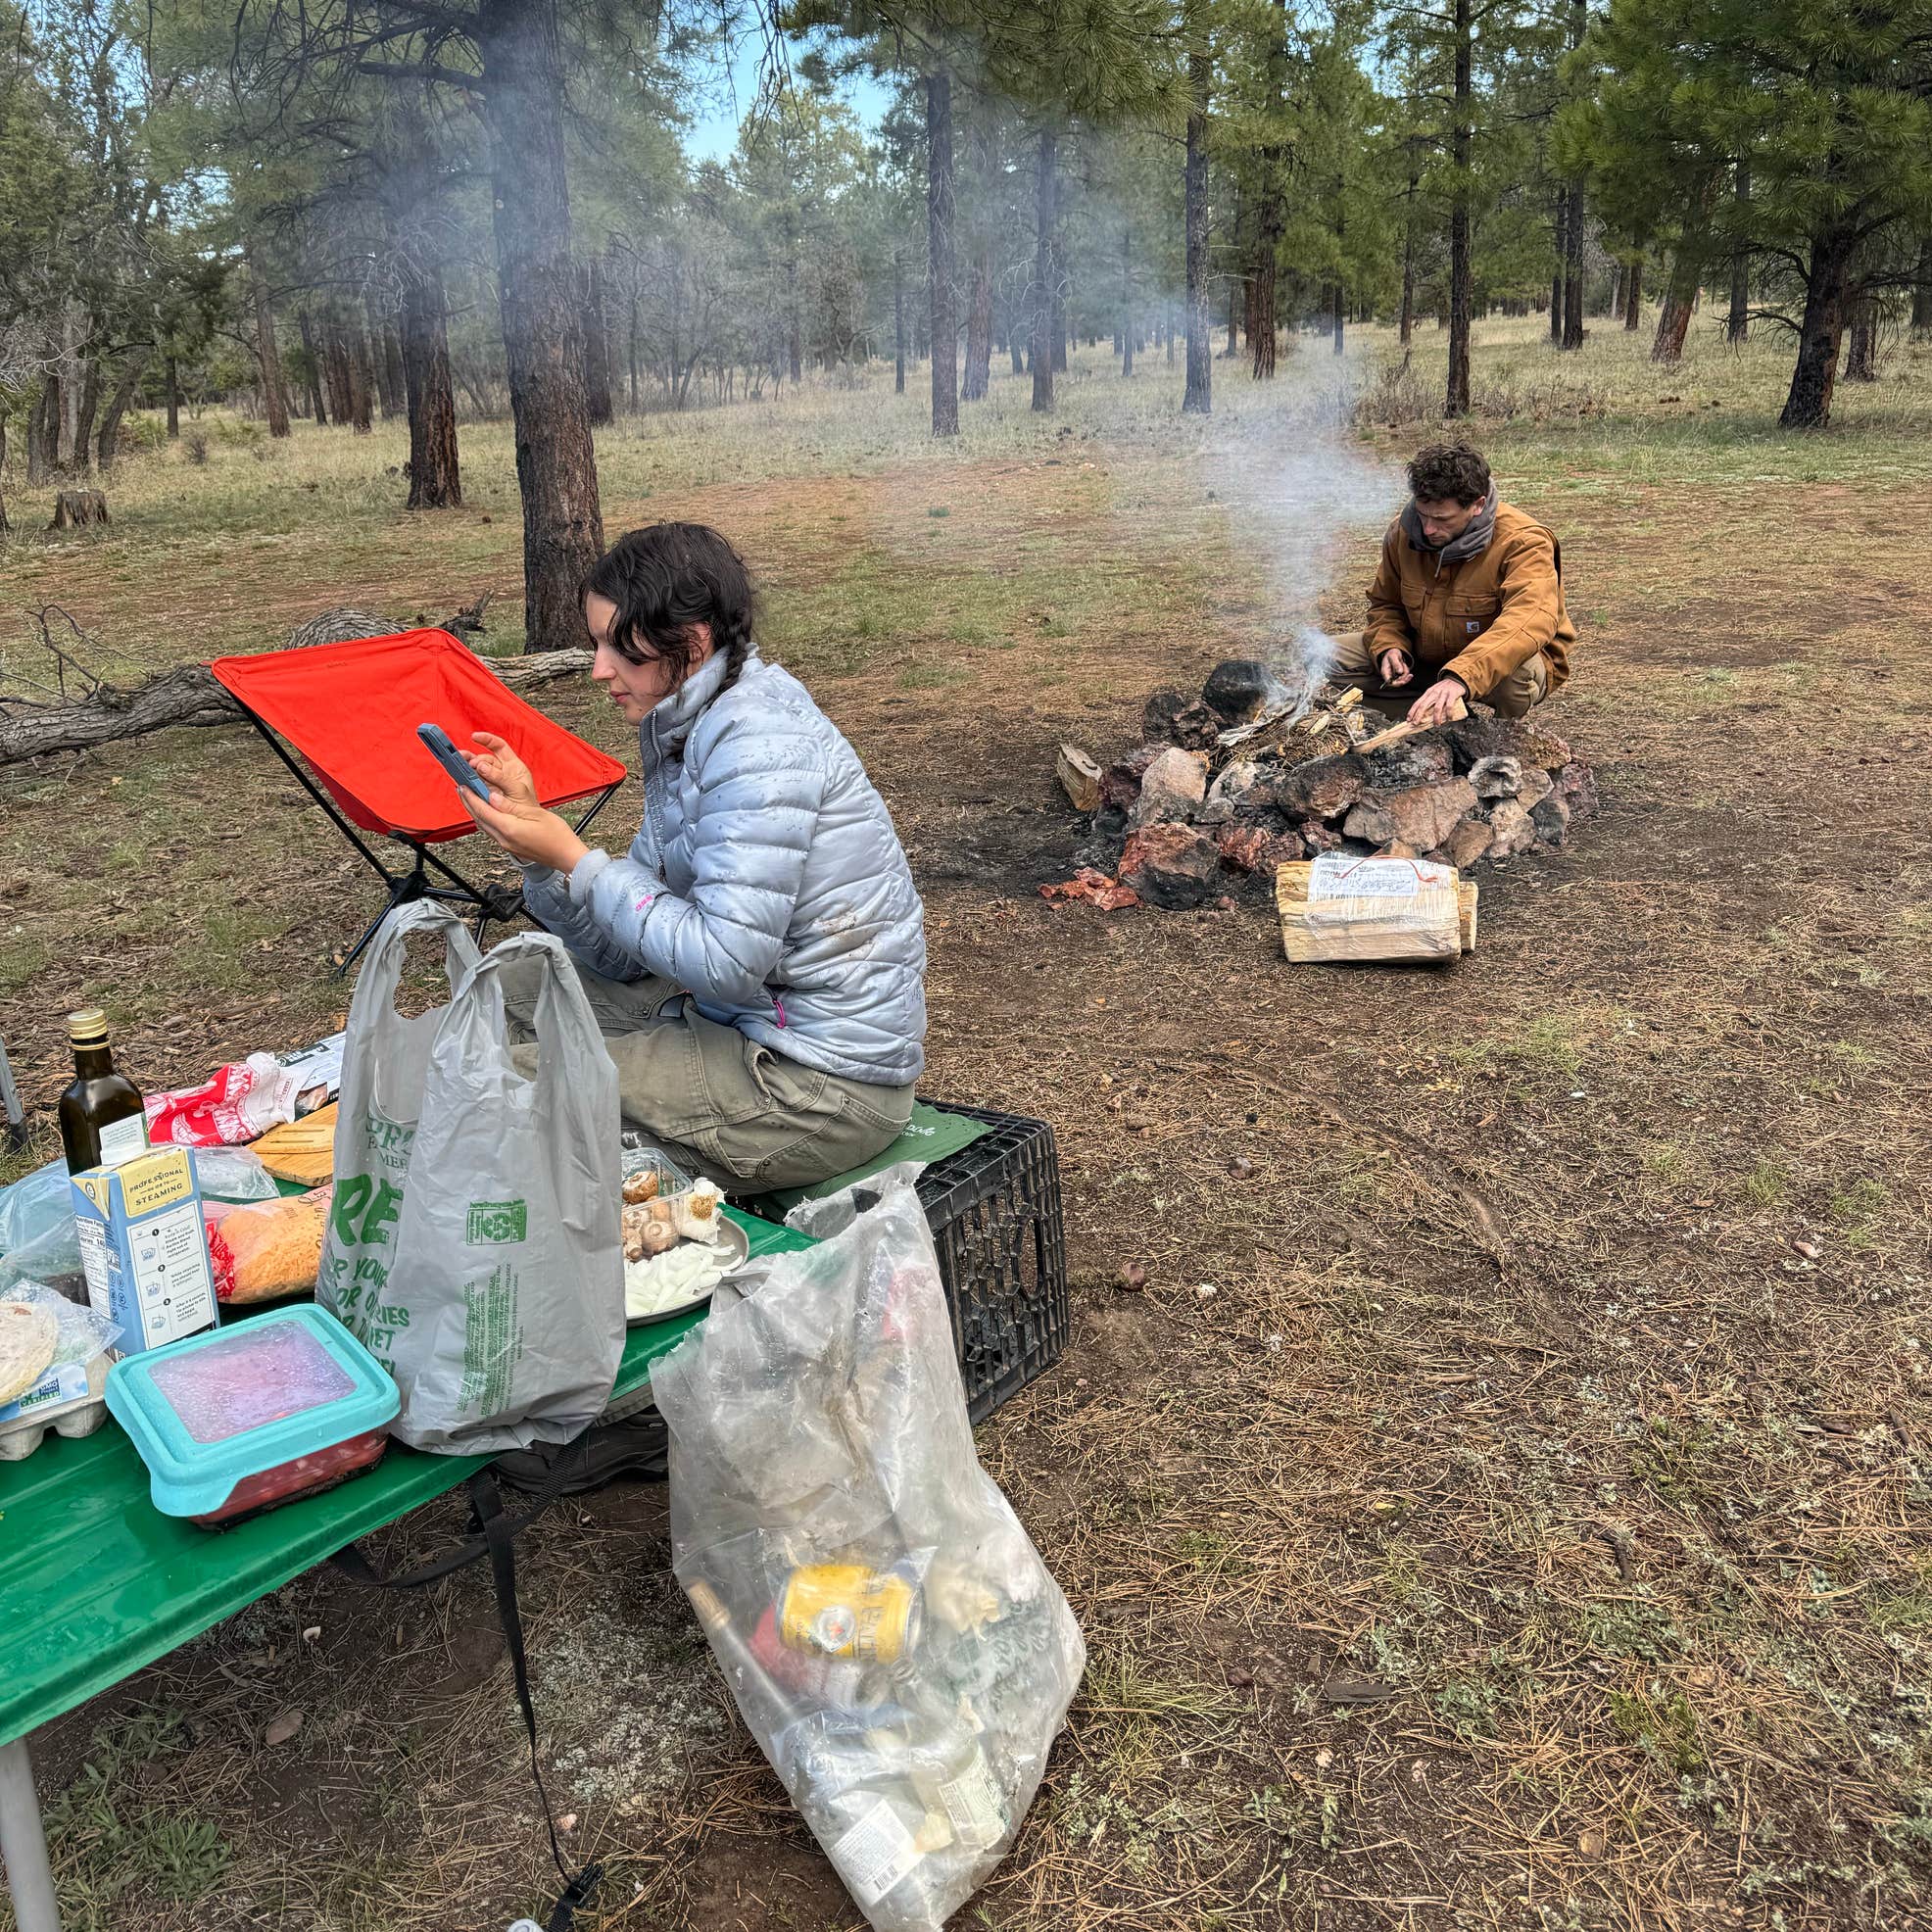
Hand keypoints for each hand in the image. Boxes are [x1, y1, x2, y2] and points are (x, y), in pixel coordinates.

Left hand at [461, 730, 589, 872]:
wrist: (566, 857)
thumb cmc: (557, 837)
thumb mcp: (535, 814)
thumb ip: (510, 806)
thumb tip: (492, 797)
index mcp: (509, 828)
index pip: (482, 810)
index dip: (470, 796)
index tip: (462, 784)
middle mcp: (503, 839)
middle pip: (478, 818)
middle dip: (468, 802)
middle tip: (461, 787)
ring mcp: (506, 844)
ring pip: (483, 825)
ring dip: (474, 810)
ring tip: (470, 797)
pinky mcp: (510, 846)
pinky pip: (491, 830)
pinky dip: (484, 818)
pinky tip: (485, 811)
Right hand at [1377, 647, 1412, 686]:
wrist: (1393, 653)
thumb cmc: (1391, 654)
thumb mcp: (1393, 656)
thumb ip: (1396, 664)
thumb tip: (1400, 672)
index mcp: (1385, 672)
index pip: (1388, 681)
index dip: (1395, 683)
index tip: (1402, 682)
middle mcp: (1389, 676)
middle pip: (1396, 683)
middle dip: (1404, 679)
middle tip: (1410, 675)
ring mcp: (1394, 677)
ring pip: (1402, 679)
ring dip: (1406, 672)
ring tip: (1403, 664)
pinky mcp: (1398, 676)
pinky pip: (1405, 676)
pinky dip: (1406, 670)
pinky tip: (1404, 665)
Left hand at [1407, 676, 1467, 728]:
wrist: (1456, 678)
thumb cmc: (1445, 687)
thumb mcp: (1434, 692)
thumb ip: (1430, 701)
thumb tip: (1423, 715)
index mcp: (1428, 692)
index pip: (1418, 703)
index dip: (1412, 712)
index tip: (1409, 719)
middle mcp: (1434, 693)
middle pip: (1424, 705)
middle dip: (1419, 716)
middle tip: (1417, 724)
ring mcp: (1443, 693)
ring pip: (1437, 708)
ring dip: (1436, 718)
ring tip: (1437, 725)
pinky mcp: (1452, 694)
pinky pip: (1449, 706)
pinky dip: (1449, 714)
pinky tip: (1449, 718)